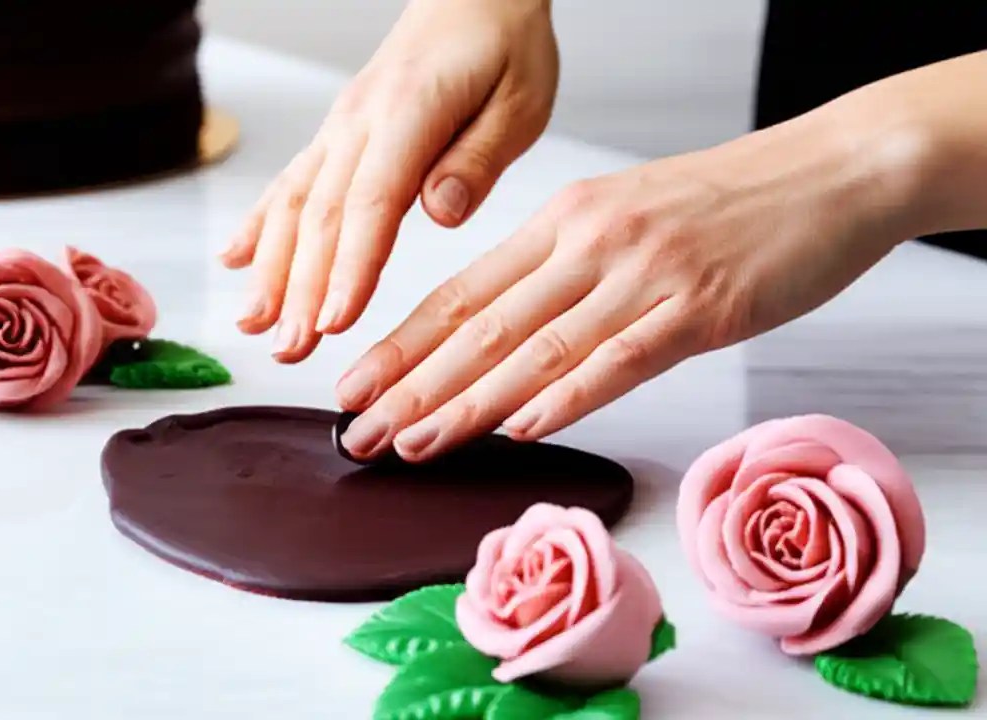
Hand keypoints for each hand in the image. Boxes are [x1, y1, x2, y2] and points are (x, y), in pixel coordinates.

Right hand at [220, 0, 558, 362]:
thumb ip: (476, 160)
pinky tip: (236, 261)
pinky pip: (288, 182)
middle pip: (321, 214)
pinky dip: (259, 225)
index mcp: (409, 113)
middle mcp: (360, 121)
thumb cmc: (504, 47)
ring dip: (271, 268)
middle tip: (290, 347)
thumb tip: (440, 213)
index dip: (350, 266)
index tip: (335, 320)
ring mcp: (339, 128)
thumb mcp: (519, 102)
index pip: (372, 202)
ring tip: (253, 323)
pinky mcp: (335, 135)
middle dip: (301, 287)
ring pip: (293, 203)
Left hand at [334, 109, 925, 461]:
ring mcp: (643, 275)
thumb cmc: (725, 204)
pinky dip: (566, 397)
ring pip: (536, 349)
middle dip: (411, 386)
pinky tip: (521, 428)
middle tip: (359, 432)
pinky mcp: (700, 306)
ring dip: (467, 404)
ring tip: (414, 443)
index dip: (402, 344)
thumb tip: (502, 341)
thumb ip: (562, 274)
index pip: (461, 292)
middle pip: (481, 327)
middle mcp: (590, 244)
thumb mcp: (625, 220)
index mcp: (563, 221)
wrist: (829, 172)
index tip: (353, 386)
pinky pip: (620, 358)